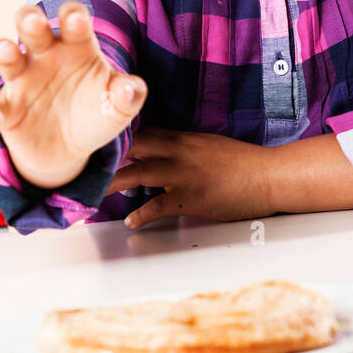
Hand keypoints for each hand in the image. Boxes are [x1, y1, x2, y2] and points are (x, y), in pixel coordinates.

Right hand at [0, 0, 146, 188]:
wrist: (71, 148)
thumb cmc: (96, 113)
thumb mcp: (118, 107)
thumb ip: (128, 94)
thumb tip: (131, 89)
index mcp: (76, 46)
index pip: (73, 21)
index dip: (73, 17)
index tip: (75, 20)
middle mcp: (45, 55)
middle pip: (33, 27)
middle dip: (30, 19)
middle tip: (33, 20)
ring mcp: (22, 80)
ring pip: (7, 57)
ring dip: (3, 51)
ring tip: (6, 51)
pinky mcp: (6, 109)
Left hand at [107, 128, 274, 228]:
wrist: (268, 176)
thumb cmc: (243, 163)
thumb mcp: (210, 146)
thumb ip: (184, 147)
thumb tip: (162, 152)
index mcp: (184, 138)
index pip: (143, 131)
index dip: (118, 136)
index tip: (97, 142)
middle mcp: (180, 151)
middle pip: (133, 147)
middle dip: (107, 155)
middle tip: (83, 164)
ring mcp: (184, 174)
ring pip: (138, 173)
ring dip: (113, 184)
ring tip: (93, 193)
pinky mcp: (191, 197)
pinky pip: (158, 206)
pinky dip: (141, 215)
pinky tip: (131, 221)